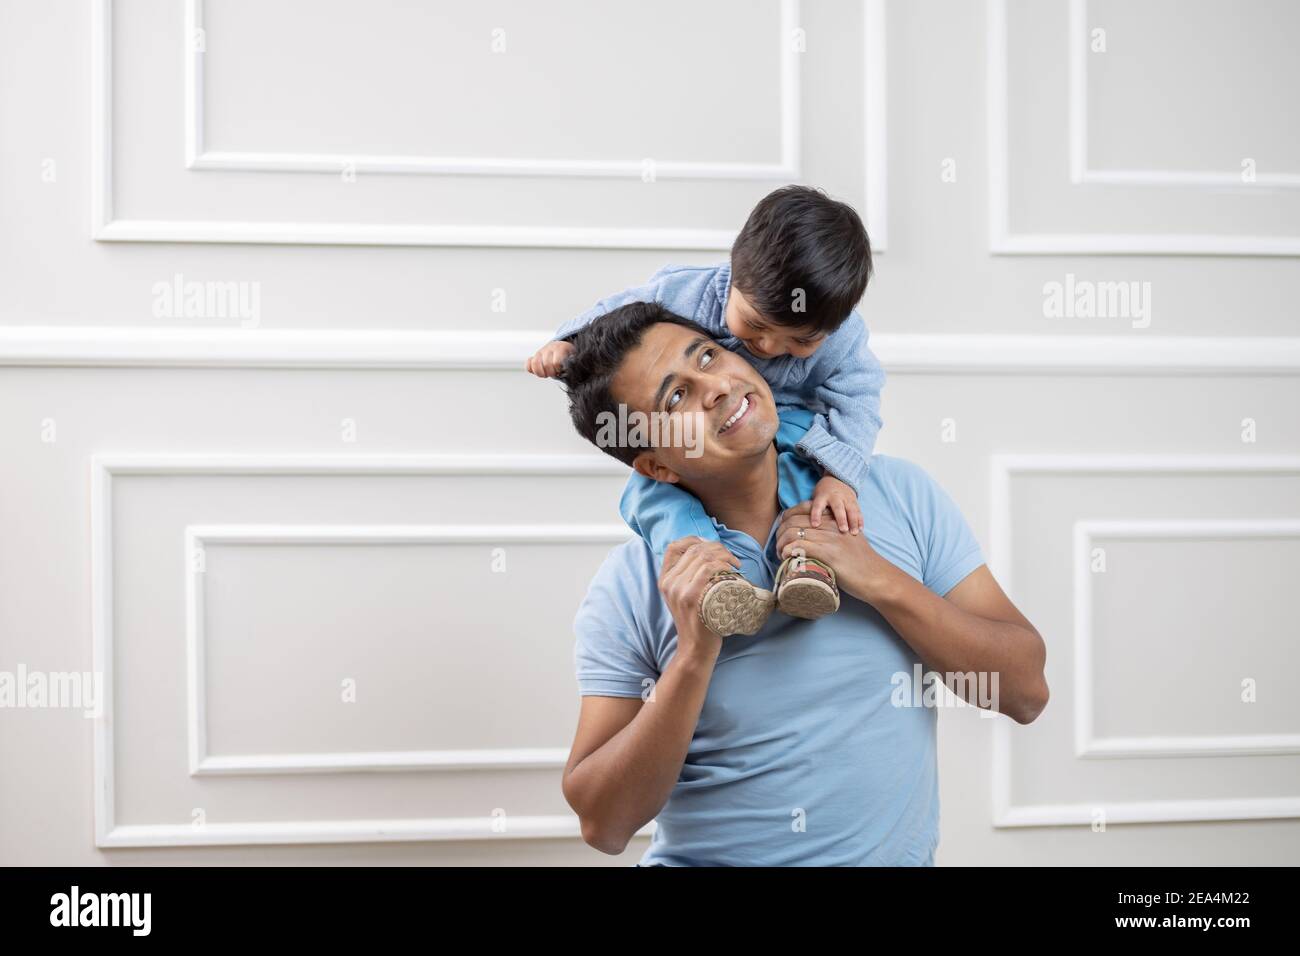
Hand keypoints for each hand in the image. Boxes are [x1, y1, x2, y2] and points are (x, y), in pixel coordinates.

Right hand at [524, 340, 574, 377]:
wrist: (563, 347)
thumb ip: (572, 364)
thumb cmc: (569, 356)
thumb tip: (569, 371)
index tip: (561, 370)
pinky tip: (540, 372)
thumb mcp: (574, 358)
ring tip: (546, 374)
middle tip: (555, 373)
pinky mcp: (534, 357)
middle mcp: (549, 348)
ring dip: (540, 373)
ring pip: (535, 363)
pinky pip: (528, 364)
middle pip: (546, 364)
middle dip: (551, 372)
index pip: (556, 362)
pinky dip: (531, 370)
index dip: (558, 369)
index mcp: (561, 348)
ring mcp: (541, 352)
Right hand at [658, 536, 740, 656]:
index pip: (674, 547)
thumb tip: (703, 556)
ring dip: (724, 554)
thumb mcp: (682, 597)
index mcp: (664, 579)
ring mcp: (679, 590)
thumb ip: (685, 579)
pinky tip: (732, 569)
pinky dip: (723, 564)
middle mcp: (668, 582)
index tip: (712, 545)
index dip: (695, 539)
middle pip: (694, 549)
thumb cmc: (697, 621)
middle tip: (732, 558)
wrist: (695, 647)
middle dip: (717, 547)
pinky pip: (708, 569)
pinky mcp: (692, 597)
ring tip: (735, 564)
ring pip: (703, 556)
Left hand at [775, 501, 893, 604]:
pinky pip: (799, 546)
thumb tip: (813, 537)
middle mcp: (830, 524)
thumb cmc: (861, 561)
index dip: (786, 517)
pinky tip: (785, 557)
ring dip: (780, 543)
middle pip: (793, 520)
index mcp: (834, 519)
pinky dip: (787, 551)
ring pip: (793, 532)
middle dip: (780, 532)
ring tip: (780, 554)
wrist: (876, 576)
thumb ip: (832, 532)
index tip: (781, 530)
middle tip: (778, 545)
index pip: (802, 508)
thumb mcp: (847, 538)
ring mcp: (829, 538)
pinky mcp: (828, 553)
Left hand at [809, 475, 862, 533]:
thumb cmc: (823, 494)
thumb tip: (803, 527)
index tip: (815, 525)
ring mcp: (846, 498)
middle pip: (838, 508)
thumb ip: (812, 510)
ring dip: (853, 521)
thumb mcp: (815, 498)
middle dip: (841, 519)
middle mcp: (835, 497)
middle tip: (843, 530)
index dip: (816, 515)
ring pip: (851, 510)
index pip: (818, 505)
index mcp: (822, 496)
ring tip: (854, 533)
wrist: (837, 479)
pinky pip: (858, 510)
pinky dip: (860, 520)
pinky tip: (861, 529)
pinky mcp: (854, 501)